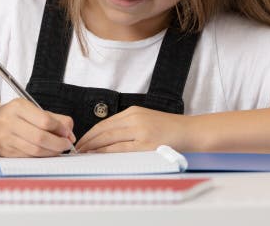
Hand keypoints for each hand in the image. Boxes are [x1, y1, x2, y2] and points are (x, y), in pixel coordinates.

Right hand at [0, 98, 75, 156]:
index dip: (60, 129)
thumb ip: (54, 118)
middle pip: (40, 137)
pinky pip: (29, 157)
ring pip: (35, 150)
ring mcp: (6, 139)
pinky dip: (42, 156)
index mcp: (18, 107)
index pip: (44, 120)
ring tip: (59, 149)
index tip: (68, 133)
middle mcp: (9, 122)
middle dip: (58, 143)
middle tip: (66, 144)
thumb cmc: (14, 116)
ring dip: (52, 152)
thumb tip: (70, 132)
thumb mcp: (31, 109)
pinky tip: (47, 152)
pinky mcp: (6, 153)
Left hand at [76, 106, 190, 152]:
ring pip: (109, 139)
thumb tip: (106, 139)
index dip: (90, 133)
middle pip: (104, 130)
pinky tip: (99, 157)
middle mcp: (135, 118)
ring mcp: (141, 131)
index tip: (82, 141)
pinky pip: (121, 149)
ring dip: (94, 147)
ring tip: (84, 155)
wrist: (191, 132)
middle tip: (77, 150)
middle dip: (88, 141)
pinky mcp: (146, 144)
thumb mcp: (146, 121)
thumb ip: (129, 127)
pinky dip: (107, 153)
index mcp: (134, 112)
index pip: (105, 123)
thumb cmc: (170, 130)